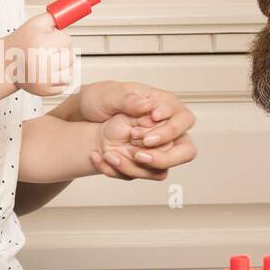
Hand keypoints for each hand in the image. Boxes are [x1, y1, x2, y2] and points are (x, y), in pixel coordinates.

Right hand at [5, 12, 74, 96]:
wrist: (5, 64)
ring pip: (70, 72)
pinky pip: (65, 85)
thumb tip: (72, 11)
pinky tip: (49, 73)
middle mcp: (43, 64)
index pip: (67, 41)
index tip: (49, 41)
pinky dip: (60, 79)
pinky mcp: (45, 91)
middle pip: (71, 57)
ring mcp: (44, 80)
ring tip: (51, 62)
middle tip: (48, 52)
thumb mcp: (35, 24)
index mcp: (42, 45)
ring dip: (64, 67)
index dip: (60, 39)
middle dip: (63, 52)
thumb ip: (54, 16)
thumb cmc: (21, 43)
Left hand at [81, 82, 196, 180]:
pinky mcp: (143, 163)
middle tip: (139, 153)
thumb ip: (129, 99)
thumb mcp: (109, 94)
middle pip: (186, 150)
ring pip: (163, 168)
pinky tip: (106, 158)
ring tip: (112, 155)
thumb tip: (147, 105)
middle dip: (164, 156)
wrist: (84, 117)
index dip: (170, 128)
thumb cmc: (101, 99)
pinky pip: (142, 175)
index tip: (150, 125)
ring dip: (138, 167)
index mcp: (163, 105)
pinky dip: (123, 170)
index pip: (183, 120)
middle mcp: (164, 129)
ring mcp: (156, 149)